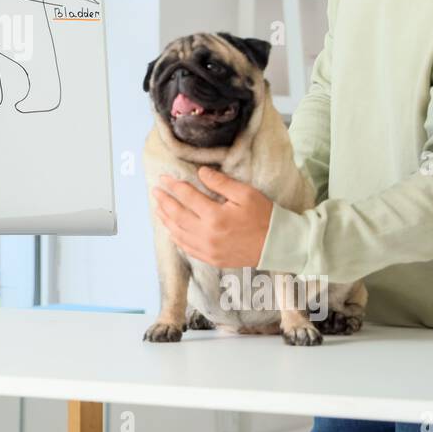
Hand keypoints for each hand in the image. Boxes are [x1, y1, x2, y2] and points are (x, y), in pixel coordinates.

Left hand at [151, 167, 272, 268]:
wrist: (277, 245)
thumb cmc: (264, 216)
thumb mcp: (245, 194)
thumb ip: (221, 183)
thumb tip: (200, 173)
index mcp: (215, 216)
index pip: (186, 197)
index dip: (173, 185)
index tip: (164, 177)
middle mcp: (207, 235)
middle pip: (177, 216)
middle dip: (164, 202)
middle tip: (155, 191)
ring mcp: (207, 250)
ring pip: (178, 233)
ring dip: (166, 219)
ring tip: (158, 208)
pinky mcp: (211, 259)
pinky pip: (186, 248)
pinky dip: (176, 237)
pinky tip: (171, 229)